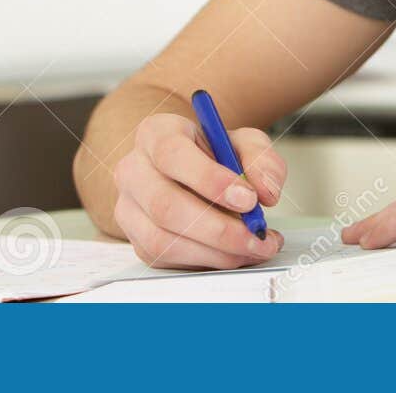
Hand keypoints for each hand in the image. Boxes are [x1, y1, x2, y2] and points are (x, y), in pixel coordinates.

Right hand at [111, 112, 286, 268]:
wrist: (197, 172)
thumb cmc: (217, 154)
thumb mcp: (245, 143)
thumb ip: (261, 160)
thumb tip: (265, 191)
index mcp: (155, 134)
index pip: (171, 154)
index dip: (210, 179)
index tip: (248, 198)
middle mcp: (134, 171)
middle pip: (165, 205)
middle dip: (219, 228)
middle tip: (257, 234)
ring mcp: (130, 209)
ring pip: (164, 240)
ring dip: (217, 251)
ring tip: (254, 246)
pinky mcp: (138, 241)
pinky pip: (168, 259)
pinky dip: (209, 261)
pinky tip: (236, 253)